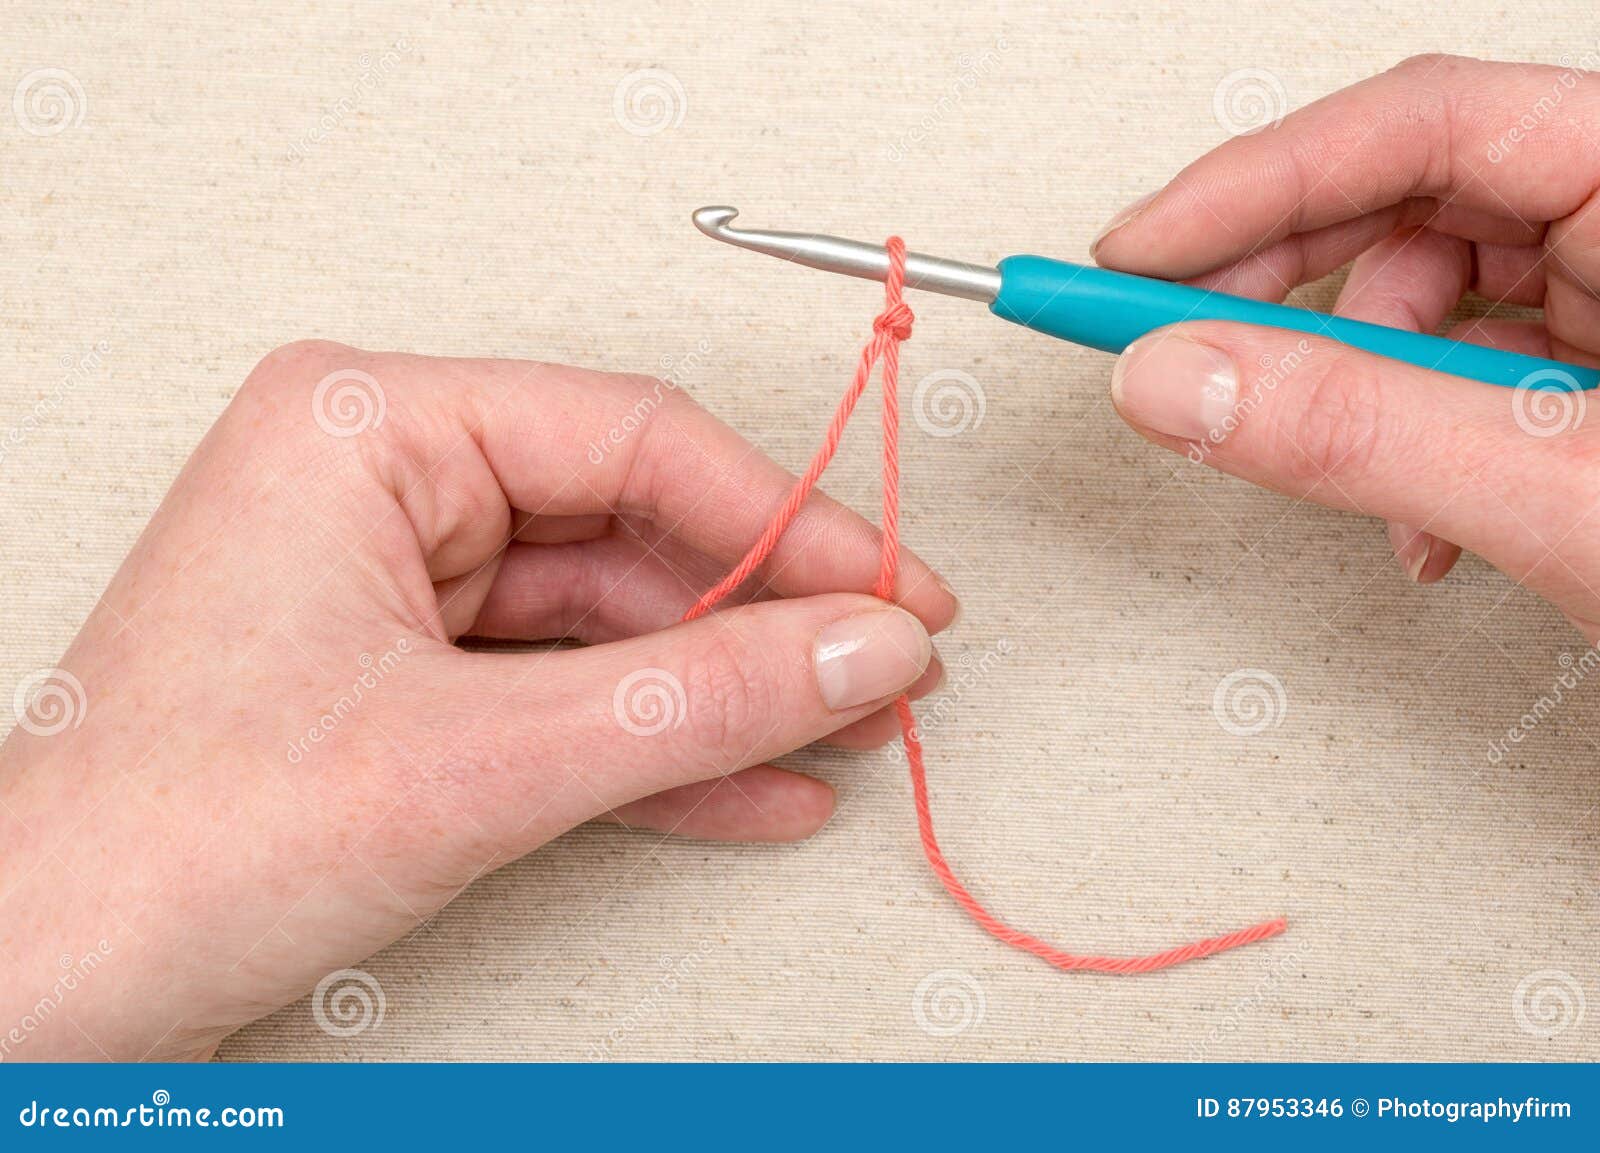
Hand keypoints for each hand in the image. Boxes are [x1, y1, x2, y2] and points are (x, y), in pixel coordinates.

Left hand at [0, 341, 954, 1059]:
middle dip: (763, 616)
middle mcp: (378, 484)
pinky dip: (664, 743)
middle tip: (878, 668)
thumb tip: (857, 647)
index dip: (785, 522)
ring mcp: (393, 585)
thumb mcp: (479, 760)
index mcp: (366, 427)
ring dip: (727, 689)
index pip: (633, 439)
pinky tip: (758, 780)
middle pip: (632, 526)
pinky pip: (571, 690)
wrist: (50, 998)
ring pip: (611, 619)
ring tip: (839, 730)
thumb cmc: (165, 847)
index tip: (887, 595)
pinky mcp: (408, 678)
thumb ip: (695, 697)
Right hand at [1094, 54, 1599, 637]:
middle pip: (1417, 193)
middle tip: (1171, 337)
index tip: (1136, 256)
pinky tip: (1421, 510)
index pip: (1426, 125)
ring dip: (1355, 379)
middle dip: (1284, 282)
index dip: (1255, 185)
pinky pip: (1476, 357)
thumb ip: (1362, 431)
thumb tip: (1181, 378)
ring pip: (1437, 283)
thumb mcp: (1571, 498)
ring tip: (1349, 471)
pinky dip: (1415, 429)